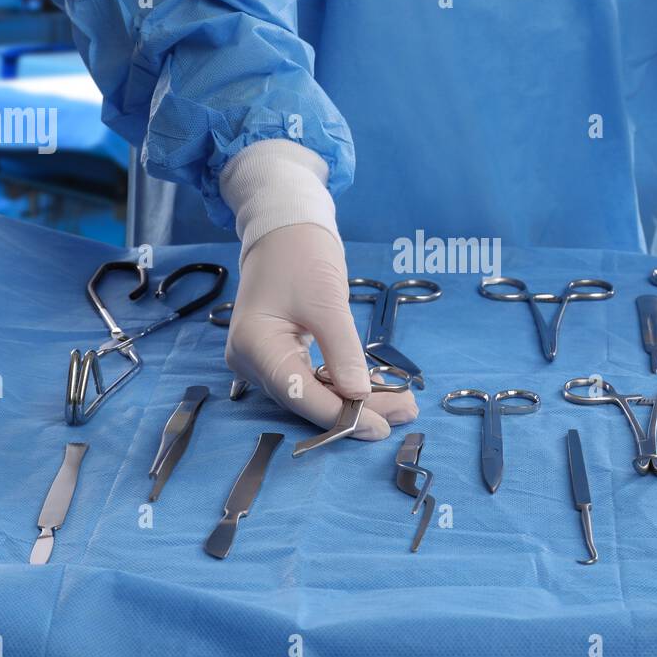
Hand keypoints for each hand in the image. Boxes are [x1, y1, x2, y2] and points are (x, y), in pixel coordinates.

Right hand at [225, 223, 418, 438]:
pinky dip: (343, 384)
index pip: (298, 394)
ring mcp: (264, 360)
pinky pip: (312, 380)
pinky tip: (375, 389)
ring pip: (313, 393)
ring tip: (400, 403)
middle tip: (405, 412)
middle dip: (356, 409)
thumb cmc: (299, 255)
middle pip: (306, 399)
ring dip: (355, 400)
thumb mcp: (327, 301)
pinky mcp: (280, 357)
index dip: (339, 415)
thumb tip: (360, 396)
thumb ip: (343, 351)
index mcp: (254, 346)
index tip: (379, 427)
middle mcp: (252, 361)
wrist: (284, 230)